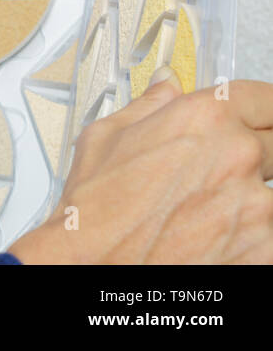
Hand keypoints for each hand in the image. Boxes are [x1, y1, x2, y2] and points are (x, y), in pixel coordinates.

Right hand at [8, 68, 272, 262]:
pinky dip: (247, 236)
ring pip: (269, 194)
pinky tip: (209, 237)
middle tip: (224, 172)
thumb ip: (149, 105)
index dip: (260, 108)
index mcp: (204, 119)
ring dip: (247, 200)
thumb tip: (166, 86)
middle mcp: (237, 156)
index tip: (259, 117)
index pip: (263, 98)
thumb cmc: (96, 209)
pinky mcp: (264, 248)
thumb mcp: (106, 137)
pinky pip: (267, 234)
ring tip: (203, 213)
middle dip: (257, 154)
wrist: (95, 264)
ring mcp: (256, 205)